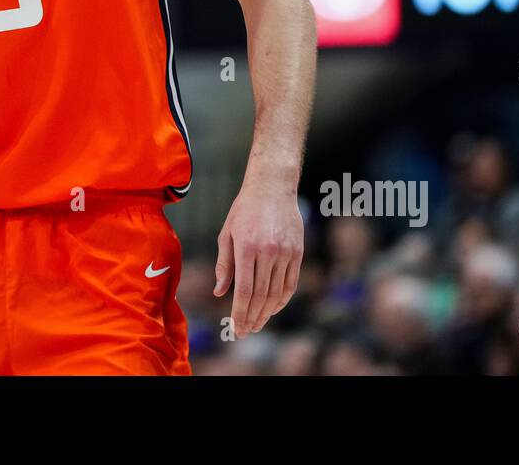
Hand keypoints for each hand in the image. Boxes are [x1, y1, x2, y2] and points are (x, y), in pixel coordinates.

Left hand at [214, 178, 303, 336]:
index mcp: (247, 247)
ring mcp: (286, 252)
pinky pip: (291, 283)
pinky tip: (273, 309)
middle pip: (262, 296)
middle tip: (245, 332)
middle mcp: (268, 251)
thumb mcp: (227, 233)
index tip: (236, 327)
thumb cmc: (244, 210)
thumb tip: (220, 292)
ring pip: (277, 292)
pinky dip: (283, 300)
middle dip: (253, 317)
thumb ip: (224, 264)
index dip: (241, 312)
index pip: (245, 290)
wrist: (272, 187)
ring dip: (267, 313)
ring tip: (257, 324)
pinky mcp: (298, 252)